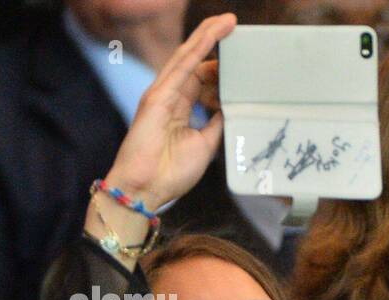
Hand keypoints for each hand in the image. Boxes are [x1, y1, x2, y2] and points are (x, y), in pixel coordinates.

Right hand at [103, 13, 237, 210]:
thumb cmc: (172, 172)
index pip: (202, 78)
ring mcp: (162, 93)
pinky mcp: (157, 96)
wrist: (146, 188)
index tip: (242, 59)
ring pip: (188, 56)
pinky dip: (198, 50)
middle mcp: (171, 95)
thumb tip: (232, 107)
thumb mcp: (205, 144)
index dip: (221, 67)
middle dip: (214, 41)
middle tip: (235, 25)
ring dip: (208, 37)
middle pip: (195, 60)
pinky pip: (181, 67)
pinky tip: (213, 36)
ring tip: (228, 22)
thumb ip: (217, 123)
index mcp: (181, 107)